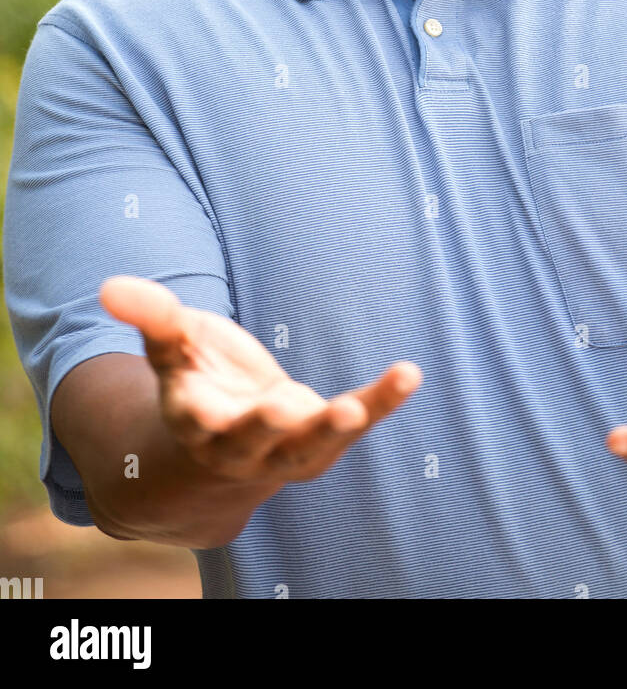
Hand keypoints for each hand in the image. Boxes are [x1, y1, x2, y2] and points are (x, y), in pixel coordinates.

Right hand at [100, 276, 421, 482]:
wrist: (227, 443)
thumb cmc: (198, 378)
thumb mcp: (173, 346)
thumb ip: (150, 316)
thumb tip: (108, 285)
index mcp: (197, 421)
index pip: (192, 415)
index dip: (194, 406)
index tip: (192, 395)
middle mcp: (240, 446)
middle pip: (254, 441)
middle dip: (268, 427)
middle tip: (284, 407)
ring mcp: (286, 450)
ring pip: (310, 447)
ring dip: (334, 429)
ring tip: (358, 407)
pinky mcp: (324, 440)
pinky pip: (357, 423)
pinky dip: (382, 401)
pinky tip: (409, 374)